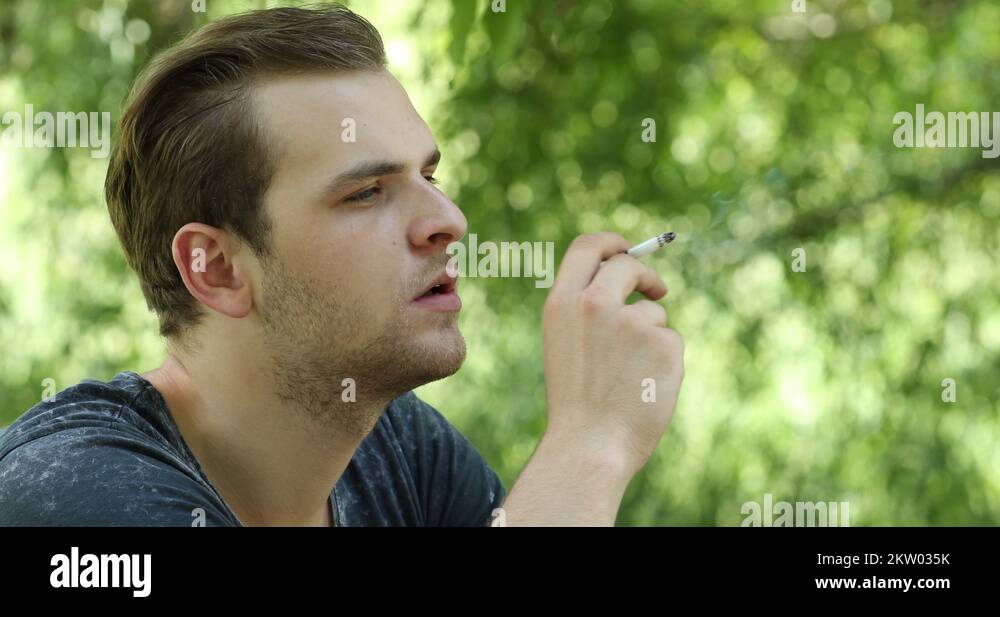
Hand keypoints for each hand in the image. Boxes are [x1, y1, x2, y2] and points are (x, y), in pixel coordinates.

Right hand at [541, 232, 684, 477]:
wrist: (590, 445)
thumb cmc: (577, 400)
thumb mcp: (564, 342)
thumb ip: (585, 306)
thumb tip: (625, 276)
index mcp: (562, 303)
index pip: (588, 246)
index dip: (612, 242)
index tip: (628, 248)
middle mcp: (594, 303)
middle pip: (629, 266)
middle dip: (646, 276)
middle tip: (656, 291)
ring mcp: (630, 321)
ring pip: (654, 312)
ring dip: (651, 335)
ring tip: (629, 377)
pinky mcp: (663, 342)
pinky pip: (671, 340)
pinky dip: (664, 361)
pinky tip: (645, 387)